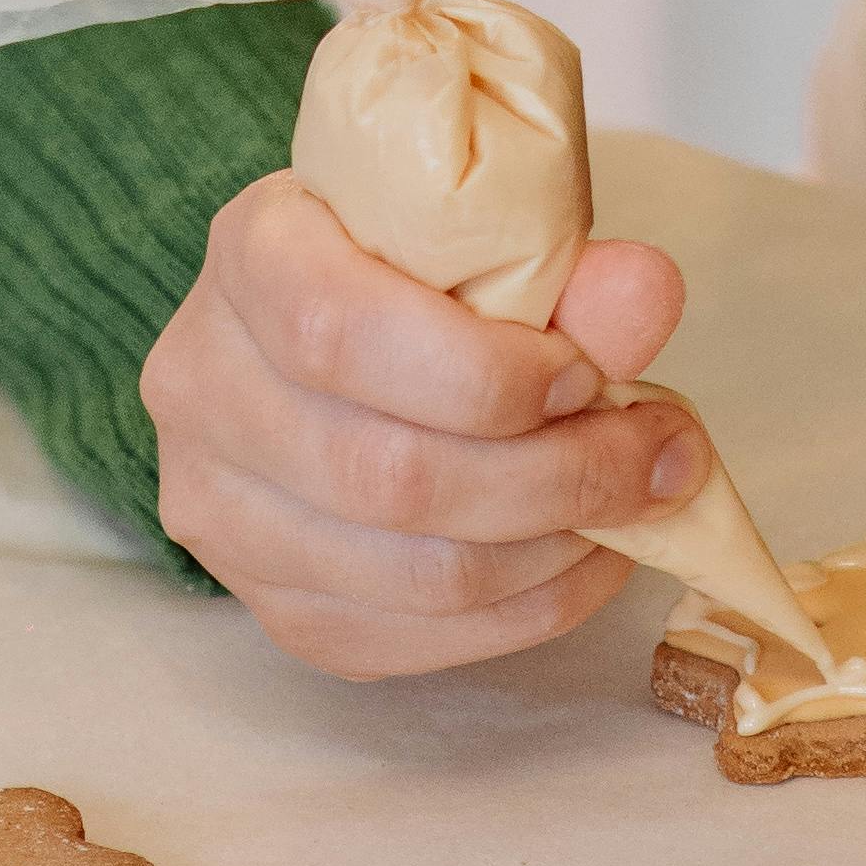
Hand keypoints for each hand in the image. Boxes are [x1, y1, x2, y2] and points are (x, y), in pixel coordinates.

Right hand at [140, 172, 714, 681]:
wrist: (330, 310)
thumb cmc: (418, 258)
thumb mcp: (482, 227)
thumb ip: (564, 265)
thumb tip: (647, 299)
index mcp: (250, 255)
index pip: (339, 332)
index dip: (482, 374)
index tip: (589, 375)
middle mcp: (204, 385)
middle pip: (384, 475)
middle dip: (554, 478)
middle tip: (661, 454)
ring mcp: (219, 508)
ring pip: (405, 574)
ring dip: (551, 554)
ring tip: (635, 507)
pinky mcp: (263, 602)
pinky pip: (404, 638)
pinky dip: (522, 612)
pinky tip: (585, 559)